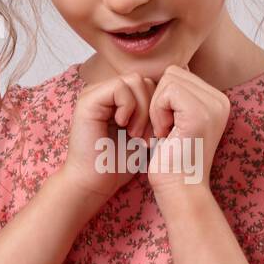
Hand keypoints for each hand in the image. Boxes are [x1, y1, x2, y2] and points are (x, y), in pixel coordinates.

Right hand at [59, 70, 155, 207]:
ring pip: (135, 80)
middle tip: (147, 136)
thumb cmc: (118, 164)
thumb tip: (175, 99)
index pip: (149, 85)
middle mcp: (105, 92)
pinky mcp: (88, 100)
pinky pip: (119, 87)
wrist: (95, 182)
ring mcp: (95, 93)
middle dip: (152, 108)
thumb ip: (153, 114)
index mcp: (117, 99)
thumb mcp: (144, 134)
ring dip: (142, 109)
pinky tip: (124, 126)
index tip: (157, 134)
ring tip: (136, 134)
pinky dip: (128, 107)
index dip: (158, 107)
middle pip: (144, 80)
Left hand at [145, 63, 230, 195]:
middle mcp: (221, 100)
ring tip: (167, 133)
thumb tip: (176, 68)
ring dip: (158, 108)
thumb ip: (180, 95)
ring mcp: (214, 105)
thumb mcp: (177, 120)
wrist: (180, 190)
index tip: (169, 128)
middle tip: (166, 131)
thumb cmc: (172, 159)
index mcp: (218, 100)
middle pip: (174, 73)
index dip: (164, 99)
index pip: (179, 74)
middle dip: (160, 101)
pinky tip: (165, 134)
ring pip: (169, 79)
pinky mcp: (200, 113)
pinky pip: (166, 92)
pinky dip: (157, 113)